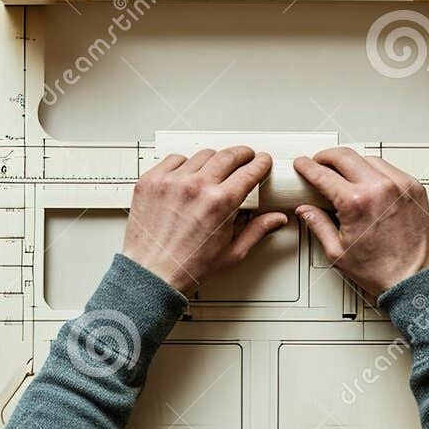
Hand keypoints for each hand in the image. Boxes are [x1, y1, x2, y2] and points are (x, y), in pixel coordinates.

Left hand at [123, 147, 287, 293]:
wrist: (152, 274)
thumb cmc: (188, 267)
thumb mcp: (232, 253)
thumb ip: (257, 230)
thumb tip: (276, 219)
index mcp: (220, 203)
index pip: (250, 170)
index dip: (261, 163)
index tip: (262, 162)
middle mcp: (196, 187)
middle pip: (228, 155)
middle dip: (242, 154)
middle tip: (245, 158)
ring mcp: (171, 181)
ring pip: (202, 155)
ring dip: (214, 160)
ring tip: (215, 171)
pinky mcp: (152, 180)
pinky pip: (175, 159)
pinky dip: (185, 164)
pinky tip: (188, 176)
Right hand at [292, 149, 428, 299]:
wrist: (413, 279)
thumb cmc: (381, 271)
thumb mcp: (337, 251)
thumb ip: (318, 224)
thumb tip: (306, 210)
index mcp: (357, 202)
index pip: (323, 174)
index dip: (307, 167)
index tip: (302, 164)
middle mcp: (380, 188)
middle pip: (344, 156)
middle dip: (326, 156)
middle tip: (319, 163)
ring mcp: (400, 185)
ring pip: (368, 158)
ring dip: (351, 162)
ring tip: (343, 174)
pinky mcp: (414, 188)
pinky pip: (389, 168)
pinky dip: (374, 170)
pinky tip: (367, 181)